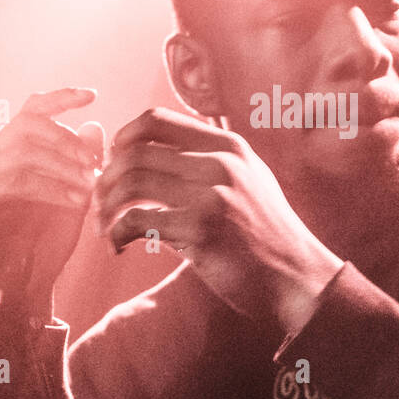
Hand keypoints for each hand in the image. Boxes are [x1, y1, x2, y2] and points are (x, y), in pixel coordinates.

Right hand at [0, 87, 104, 310]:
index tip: (92, 95)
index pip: (30, 111)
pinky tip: (74, 202)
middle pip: (28, 125)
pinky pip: (15, 178)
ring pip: (23, 150)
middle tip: (94, 167)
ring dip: (64, 168)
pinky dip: (51, 188)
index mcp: (5, 153)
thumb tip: (93, 124)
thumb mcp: (74, 196)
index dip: (61, 98)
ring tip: (88, 189)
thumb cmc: (48, 243)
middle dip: (68, 142)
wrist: (25, 287)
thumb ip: (81, 163)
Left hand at [95, 107, 343, 335]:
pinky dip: (116, 234)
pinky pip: (137, 220)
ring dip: (106, 206)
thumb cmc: (265, 235)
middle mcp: (221, 162)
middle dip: (106, 178)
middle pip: (136, 152)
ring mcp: (212, 194)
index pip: (157, 119)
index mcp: (229, 145)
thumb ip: (212, 161)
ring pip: (131, 182)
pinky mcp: (202, 230)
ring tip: (105, 227)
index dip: (123, 137)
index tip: (114, 162)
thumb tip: (152, 150)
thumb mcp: (250, 180)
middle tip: (100, 203)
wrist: (298, 278)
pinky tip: (118, 247)